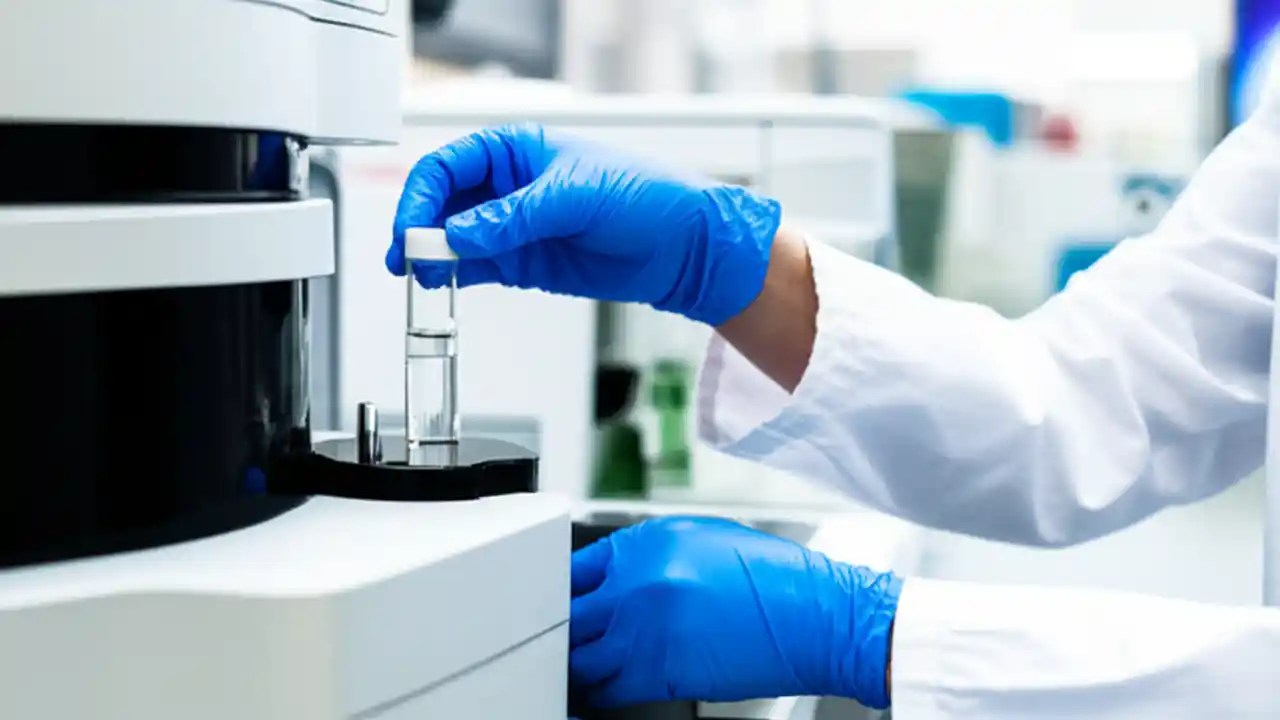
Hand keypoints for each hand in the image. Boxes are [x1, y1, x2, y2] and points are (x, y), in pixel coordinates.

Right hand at [388, 124, 781, 325]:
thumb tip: (461, 234)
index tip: (414, 226)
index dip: (424, 194)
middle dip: (420, 228)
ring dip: (433, 256)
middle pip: (444, 204)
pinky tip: (442, 284)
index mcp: (516, 150)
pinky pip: (477, 266)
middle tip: (408, 257)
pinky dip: (456, 275)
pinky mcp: (524, 262)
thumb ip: (513, 217)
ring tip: (420, 277)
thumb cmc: (645, 196)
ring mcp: (513, 226)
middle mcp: (508, 186)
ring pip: (454, 239)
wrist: (684, 247)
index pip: (450, 166)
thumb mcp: (575, 196)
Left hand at [569, 517, 901, 708]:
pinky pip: (604, 690)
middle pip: (568, 613)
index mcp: (645, 542)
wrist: (817, 616)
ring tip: (574, 668)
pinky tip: (595, 691)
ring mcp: (644, 630)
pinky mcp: (660, 673)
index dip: (564, 589)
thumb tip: (616, 578)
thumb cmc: (773, 578)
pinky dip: (594, 694)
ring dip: (573, 664)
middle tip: (559, 638)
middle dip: (562, 627)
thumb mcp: (703, 540)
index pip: (574, 566)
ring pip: (578, 658)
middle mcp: (636, 583)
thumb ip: (650, 556)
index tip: (563, 603)